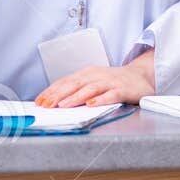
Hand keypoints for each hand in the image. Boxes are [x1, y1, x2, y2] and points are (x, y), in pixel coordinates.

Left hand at [36, 52, 156, 106]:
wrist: (140, 76)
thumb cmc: (113, 82)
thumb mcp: (92, 82)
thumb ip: (77, 90)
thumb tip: (55, 102)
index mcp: (86, 74)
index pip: (65, 82)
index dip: (51, 91)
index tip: (39, 102)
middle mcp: (96, 76)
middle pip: (74, 84)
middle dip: (58, 95)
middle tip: (46, 105)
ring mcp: (109, 82)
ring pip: (90, 89)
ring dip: (75, 97)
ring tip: (64, 105)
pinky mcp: (122, 90)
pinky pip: (110, 95)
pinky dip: (100, 100)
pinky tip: (91, 104)